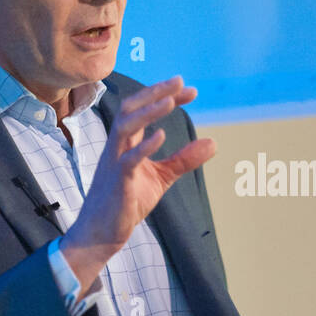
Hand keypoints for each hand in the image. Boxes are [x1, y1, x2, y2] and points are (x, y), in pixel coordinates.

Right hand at [59, 76, 215, 297]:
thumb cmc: (127, 203)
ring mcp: (115, 163)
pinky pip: (127, 160)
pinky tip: (161, 136)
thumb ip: (184, 160)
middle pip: (131, 109)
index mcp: (127, 143)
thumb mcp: (161, 177)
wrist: (102, 234)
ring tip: (171, 101)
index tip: (190, 90)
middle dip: (154, 92)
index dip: (164, 96)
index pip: (143, 110)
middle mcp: (118, 147)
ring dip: (148, 112)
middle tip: (180, 82)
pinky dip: (144, 146)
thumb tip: (213, 143)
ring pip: (125, 127)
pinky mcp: (118, 182)